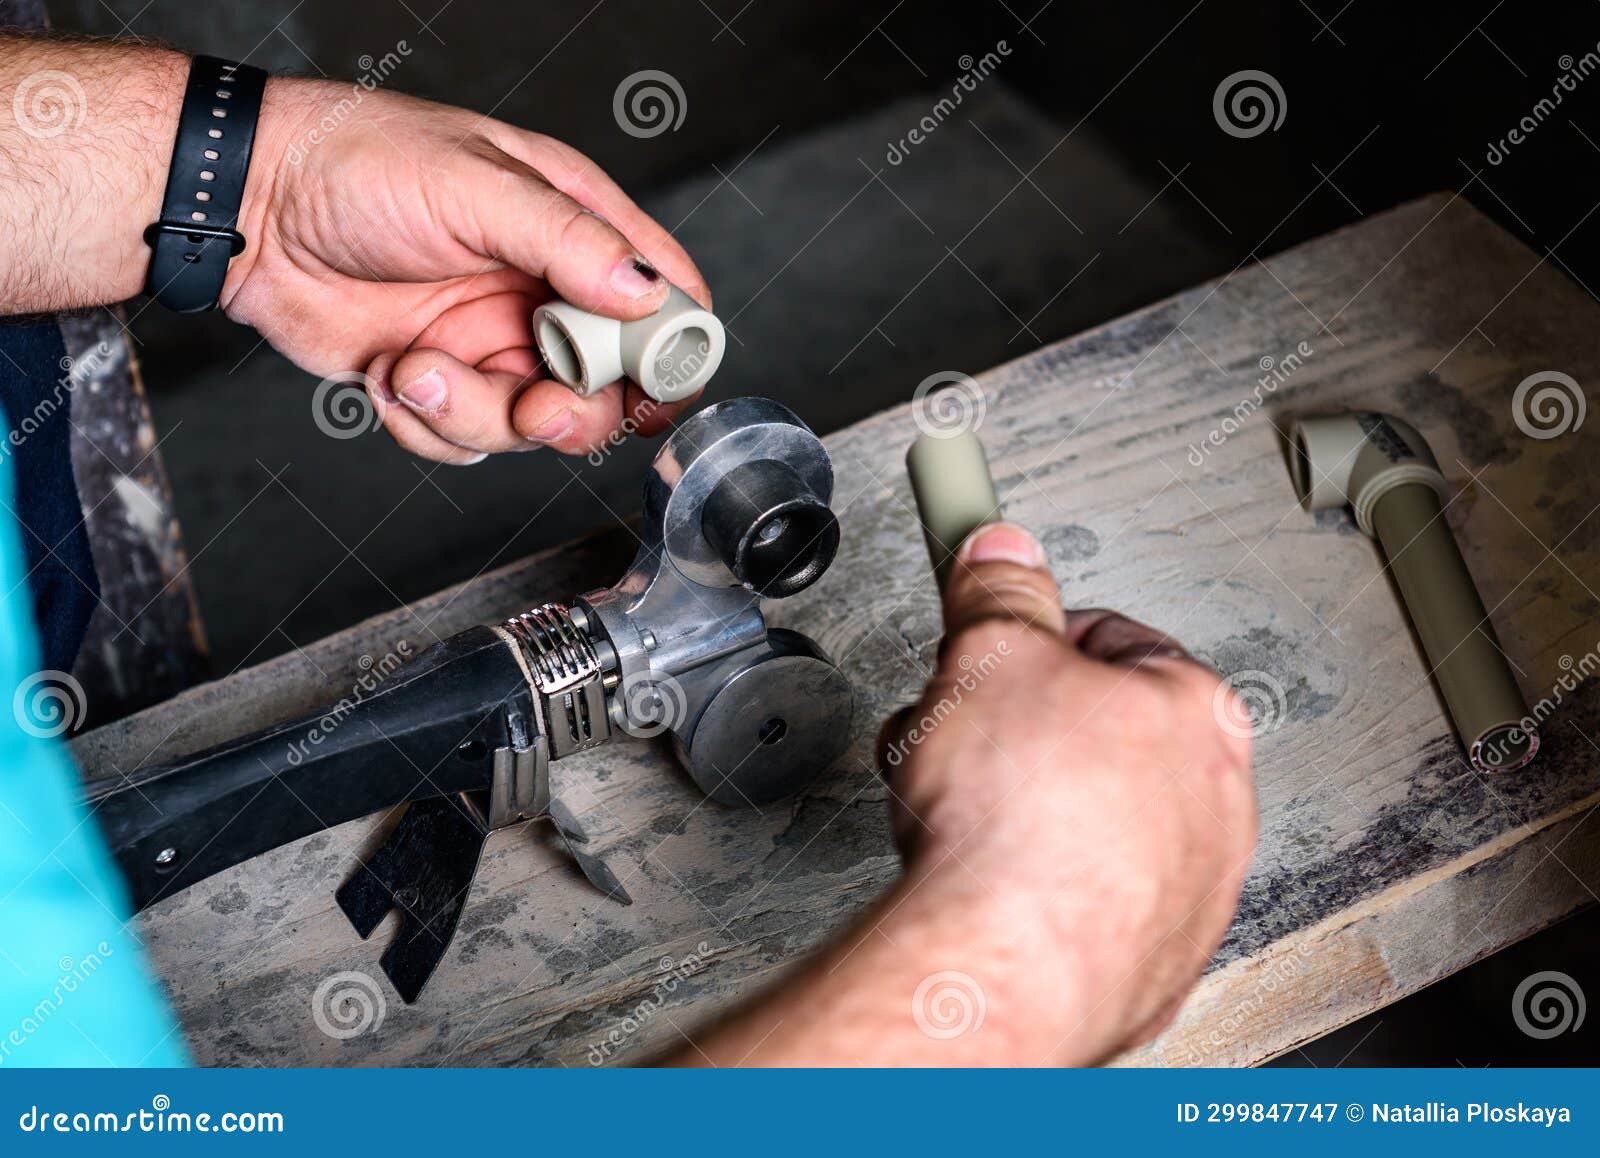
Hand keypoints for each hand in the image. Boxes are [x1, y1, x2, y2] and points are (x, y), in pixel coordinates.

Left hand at [224, 77, 710, 461]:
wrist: (249, 205)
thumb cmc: (353, 160)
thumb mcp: (474, 185)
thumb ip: (567, 240)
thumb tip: (645, 292)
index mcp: (573, 228)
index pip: (664, 299)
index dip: (671, 353)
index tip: (648, 389)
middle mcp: (542, 292)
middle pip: (608, 386)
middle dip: (571, 409)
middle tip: (536, 403)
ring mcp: (492, 341)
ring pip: (533, 424)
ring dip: (475, 414)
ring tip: (416, 366)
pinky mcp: (441, 381)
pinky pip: (465, 442)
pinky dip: (426, 424)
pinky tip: (390, 373)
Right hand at [679, 521, 1255, 1065]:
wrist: (1004, 967)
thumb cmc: (1018, 825)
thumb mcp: (989, 655)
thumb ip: (999, 594)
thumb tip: (1002, 554)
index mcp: (1196, 713)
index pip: (1106, 641)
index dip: (1026, 643)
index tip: (986, 649)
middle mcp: (1214, 806)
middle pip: (1093, 734)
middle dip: (1009, 730)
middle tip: (955, 740)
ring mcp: (1189, 894)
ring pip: (1088, 822)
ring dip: (1017, 807)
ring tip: (953, 816)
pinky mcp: (1151, 965)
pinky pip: (1083, 900)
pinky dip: (1034, 887)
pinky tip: (985, 884)